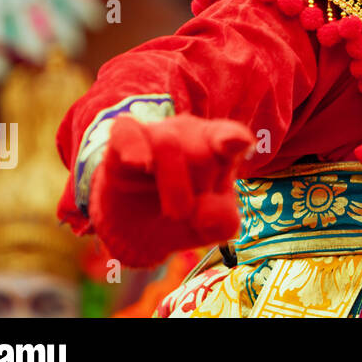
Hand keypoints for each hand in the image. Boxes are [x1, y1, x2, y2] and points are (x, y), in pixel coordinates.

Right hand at [89, 114, 253, 267]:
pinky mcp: (124, 138)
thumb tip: (205, 212)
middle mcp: (191, 131)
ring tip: (174, 213)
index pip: (231, 134)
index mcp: (221, 145)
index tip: (237, 144)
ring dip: (172, 187)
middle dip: (197, 191)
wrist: (137, 230)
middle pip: (202, 154)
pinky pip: (128, 133)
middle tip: (188, 212)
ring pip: (167, 144)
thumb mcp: (212, 227)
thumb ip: (222, 220)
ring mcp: (158, 130)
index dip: (233, 139)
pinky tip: (138, 162)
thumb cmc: (185, 215)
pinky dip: (133, 146)